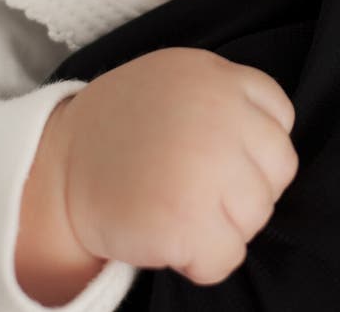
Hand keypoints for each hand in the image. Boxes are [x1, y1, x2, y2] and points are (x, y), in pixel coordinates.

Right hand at [56, 47, 298, 284]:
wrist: (59, 166)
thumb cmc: (123, 127)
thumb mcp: (177, 79)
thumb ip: (225, 95)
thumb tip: (268, 141)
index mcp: (217, 77)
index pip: (280, 115)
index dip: (255, 145)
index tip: (223, 155)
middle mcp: (219, 115)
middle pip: (278, 168)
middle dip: (246, 186)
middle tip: (199, 187)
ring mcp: (205, 167)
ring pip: (258, 215)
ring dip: (225, 223)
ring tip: (180, 208)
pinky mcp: (186, 220)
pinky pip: (227, 257)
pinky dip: (203, 261)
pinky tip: (171, 239)